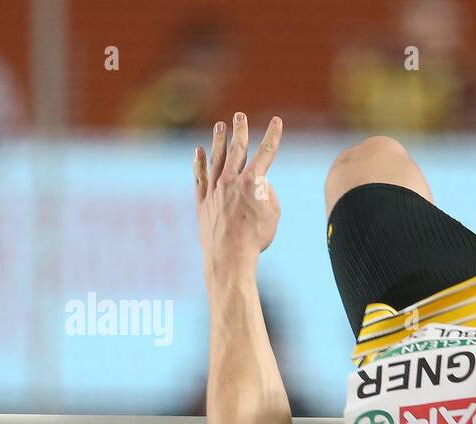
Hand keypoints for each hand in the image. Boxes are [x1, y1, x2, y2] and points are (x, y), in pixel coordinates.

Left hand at [194, 113, 282, 279]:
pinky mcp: (203, 202)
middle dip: (239, 131)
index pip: (266, 153)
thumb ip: (268, 194)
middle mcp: (231, 180)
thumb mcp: (273, 214)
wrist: (229, 255)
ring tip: (220, 126)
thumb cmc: (256, 238)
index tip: (276, 121)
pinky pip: (199, 177)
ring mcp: (214, 190)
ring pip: (216, 159)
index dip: (273, 135)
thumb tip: (258, 185)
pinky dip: (198, 163)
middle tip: (239, 116)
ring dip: (218, 141)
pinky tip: (198, 151)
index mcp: (252, 182)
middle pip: (236, 149)